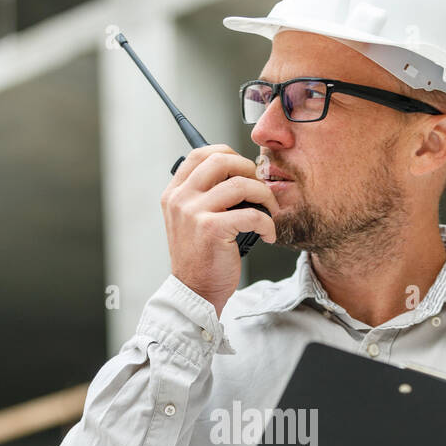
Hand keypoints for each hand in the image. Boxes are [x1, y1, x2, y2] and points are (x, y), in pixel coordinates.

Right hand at [161, 145, 277, 316]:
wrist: (195, 291)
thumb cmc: (200, 258)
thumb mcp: (192, 221)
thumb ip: (205, 196)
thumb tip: (239, 174)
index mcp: (175, 193)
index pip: (200, 154)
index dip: (229, 154)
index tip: (244, 169)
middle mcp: (181, 199)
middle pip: (221, 160)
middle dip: (249, 170)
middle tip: (261, 188)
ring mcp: (194, 213)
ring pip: (241, 184)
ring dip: (265, 196)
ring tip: (270, 211)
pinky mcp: (212, 229)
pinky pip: (252, 213)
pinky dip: (268, 222)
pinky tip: (268, 233)